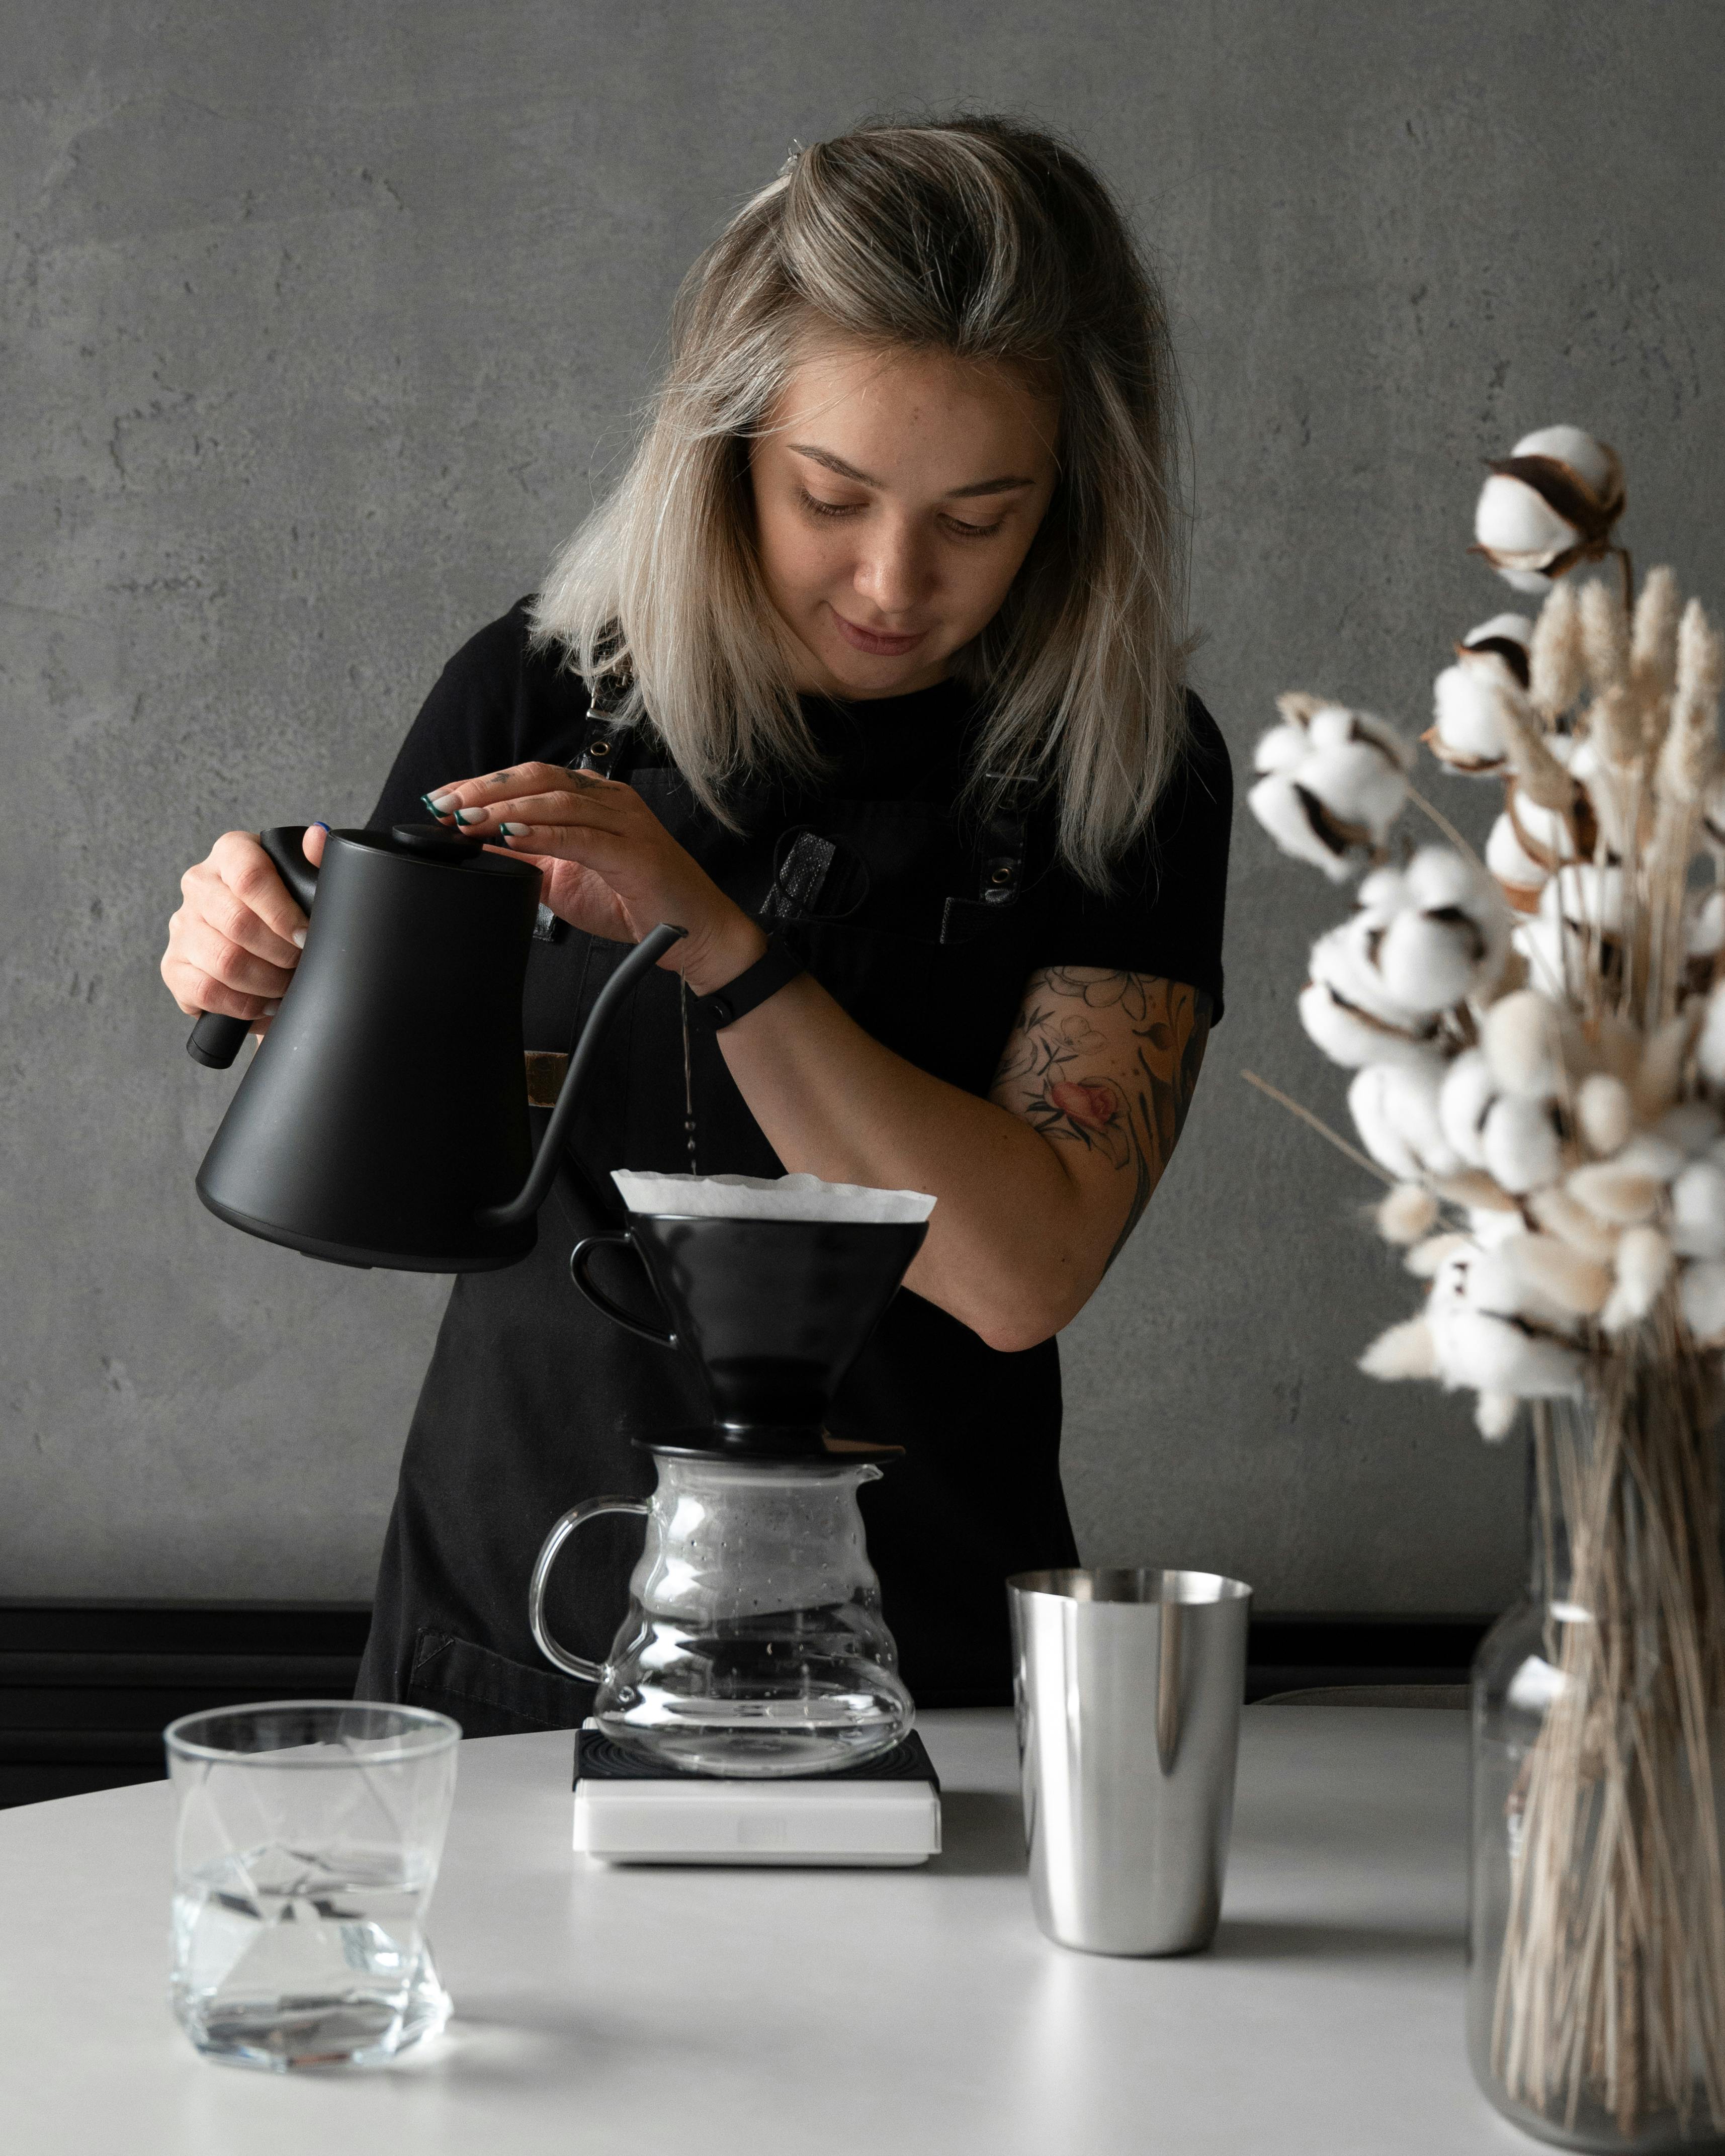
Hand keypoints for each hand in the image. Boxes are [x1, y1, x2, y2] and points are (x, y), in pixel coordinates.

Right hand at [161, 825, 325, 1035]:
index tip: (306, 936)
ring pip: (223, 961)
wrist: (272, 954)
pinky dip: (242, 1004)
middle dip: (280, 954)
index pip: (249, 877)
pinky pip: (204, 991)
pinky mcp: (173, 965)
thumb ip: (319, 861)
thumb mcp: (310, 886)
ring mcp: (182, 925)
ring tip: (287, 986)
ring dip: (266, 982)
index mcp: (233, 853)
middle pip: (236, 923)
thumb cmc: (293, 913)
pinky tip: (264, 1002)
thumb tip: (318, 836)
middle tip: (301, 965)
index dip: (282, 913)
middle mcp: (199, 884)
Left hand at [423, 764, 764, 992]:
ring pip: (558, 800)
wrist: (692, 934)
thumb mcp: (564, 879)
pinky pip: (582, 836)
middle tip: (443, 806)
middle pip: (539, 778)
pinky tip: (511, 837)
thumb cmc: (636, 901)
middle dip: (484, 789)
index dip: (481, 784)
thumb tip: (474, 848)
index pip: (529, 778)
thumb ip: (526, 859)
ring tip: (467, 821)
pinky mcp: (636, 852)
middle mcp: (610, 801)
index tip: (439, 800)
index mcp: (593, 800)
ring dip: (506, 809)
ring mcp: (626, 823)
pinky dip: (543, 835)